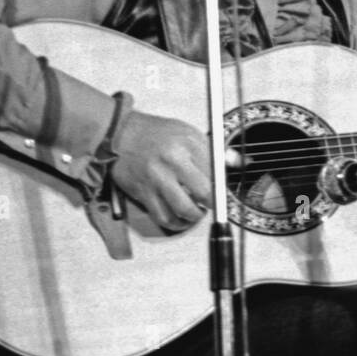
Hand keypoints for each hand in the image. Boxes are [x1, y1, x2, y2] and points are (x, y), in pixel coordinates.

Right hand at [109, 110, 212, 230]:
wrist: (118, 134)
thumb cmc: (154, 133)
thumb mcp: (186, 132)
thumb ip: (211, 149)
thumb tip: (237, 162)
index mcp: (187, 143)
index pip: (216, 170)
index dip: (222, 183)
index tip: (223, 189)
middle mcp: (173, 161)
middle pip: (205, 192)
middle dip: (213, 202)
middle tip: (213, 203)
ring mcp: (157, 178)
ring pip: (185, 209)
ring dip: (196, 216)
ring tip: (197, 212)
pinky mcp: (144, 192)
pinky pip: (164, 217)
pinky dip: (176, 223)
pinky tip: (181, 220)